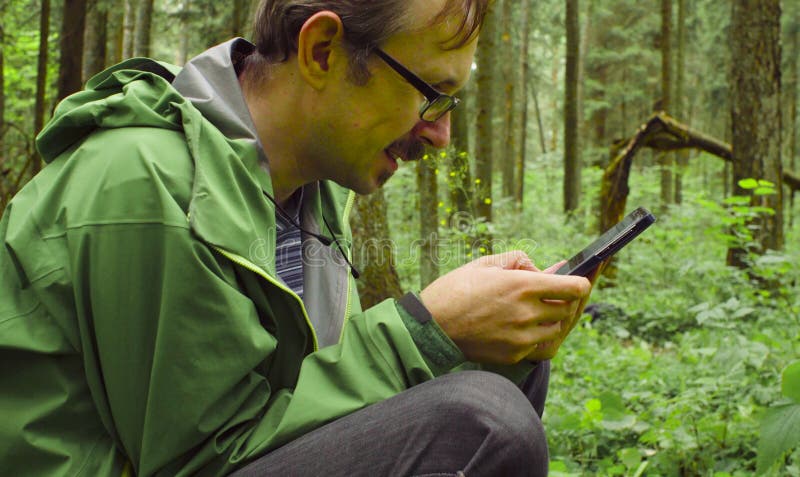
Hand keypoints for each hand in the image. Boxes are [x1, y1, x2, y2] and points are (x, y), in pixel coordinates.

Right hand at [419, 251, 591, 364]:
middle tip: (552, 294)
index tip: (577, 281)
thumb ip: (519, 261)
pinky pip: (536, 344)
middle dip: (564, 300)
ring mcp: (521, 337)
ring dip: (551, 319)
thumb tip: (545, 269)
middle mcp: (526, 313)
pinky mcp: (513, 354)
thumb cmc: (456, 290)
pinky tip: (516, 326)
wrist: (431, 326)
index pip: (574, 288)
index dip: (581, 283)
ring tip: (532, 310)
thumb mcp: (485, 264)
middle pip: (567, 309)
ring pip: (555, 329)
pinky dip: (533, 335)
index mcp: (522, 286)